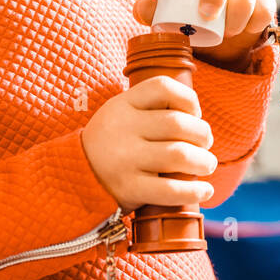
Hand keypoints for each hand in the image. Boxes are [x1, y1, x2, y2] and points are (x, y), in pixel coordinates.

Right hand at [81, 75, 217, 212]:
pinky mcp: (129, 189)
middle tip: (205, 144)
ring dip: (204, 161)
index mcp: (122, 105)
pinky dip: (194, 191)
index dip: (188, 99)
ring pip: (179, 155)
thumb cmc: (111, 143)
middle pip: (178, 123)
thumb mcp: (120, 114)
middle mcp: (122, 129)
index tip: (194, 114)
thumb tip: (197, 115)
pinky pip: (170, 190)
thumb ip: (152, 108)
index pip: (163, 87)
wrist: (72, 177)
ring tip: (207, 164)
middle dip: (202, 134)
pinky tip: (205, 191)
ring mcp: (125, 160)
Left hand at [133, 0, 276, 71]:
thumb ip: (152, 12)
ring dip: (237, 12)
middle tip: (207, 16)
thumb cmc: (191, 18)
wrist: (225, 34)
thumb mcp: (170, 18)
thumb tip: (143, 8)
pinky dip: (257, 19)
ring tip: (228, 32)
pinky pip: (265, 4)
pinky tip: (247, 29)